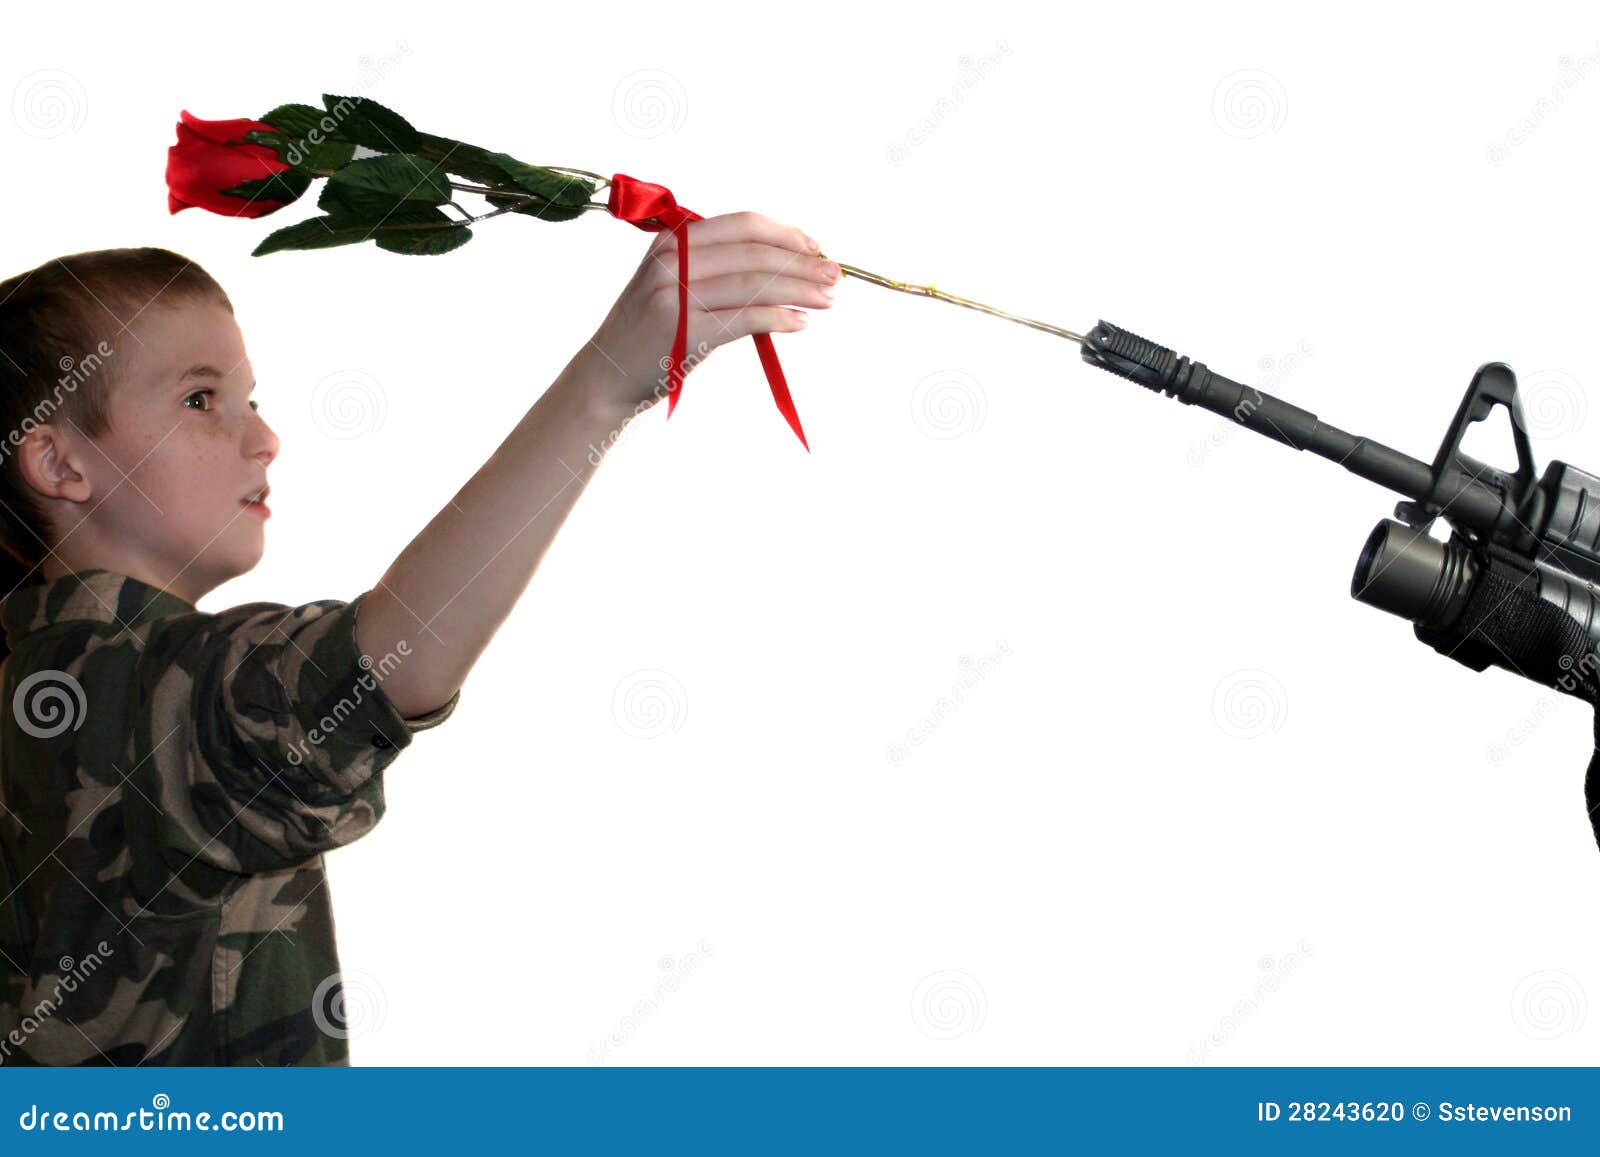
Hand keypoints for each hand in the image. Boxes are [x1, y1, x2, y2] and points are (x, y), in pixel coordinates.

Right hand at [574, 210, 839, 413]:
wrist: (607, 375)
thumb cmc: (651, 331)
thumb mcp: (672, 283)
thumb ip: (716, 266)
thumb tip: (785, 263)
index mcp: (672, 241)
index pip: (743, 225)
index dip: (786, 234)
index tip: (817, 249)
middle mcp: (671, 261)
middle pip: (754, 252)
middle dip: (803, 263)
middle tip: (836, 276)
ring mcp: (675, 296)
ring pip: (755, 283)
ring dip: (800, 290)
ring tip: (827, 300)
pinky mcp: (684, 332)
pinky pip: (745, 318)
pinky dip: (779, 318)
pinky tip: (799, 323)